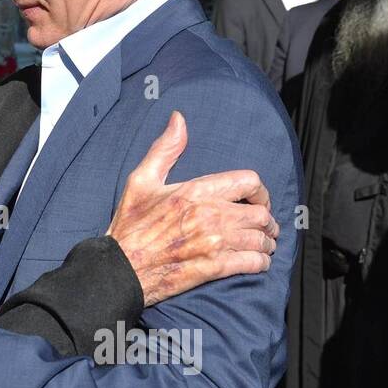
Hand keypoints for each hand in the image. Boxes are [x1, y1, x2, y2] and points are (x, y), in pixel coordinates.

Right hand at [106, 111, 278, 305]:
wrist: (120, 268)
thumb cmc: (130, 225)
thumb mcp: (141, 180)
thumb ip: (166, 149)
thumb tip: (179, 119)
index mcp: (195, 191)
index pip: (248, 182)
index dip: (261, 191)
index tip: (257, 199)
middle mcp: (210, 216)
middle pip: (260, 213)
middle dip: (267, 220)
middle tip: (264, 225)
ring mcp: (214, 243)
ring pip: (259, 239)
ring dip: (266, 242)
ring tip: (264, 244)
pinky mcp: (214, 268)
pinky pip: (252, 263)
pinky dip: (260, 262)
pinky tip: (257, 261)